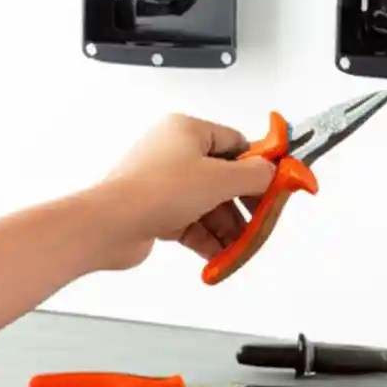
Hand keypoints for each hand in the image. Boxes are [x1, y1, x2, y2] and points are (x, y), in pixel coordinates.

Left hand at [94, 114, 275, 270]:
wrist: (109, 226)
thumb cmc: (152, 192)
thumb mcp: (219, 179)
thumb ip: (254, 175)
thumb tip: (273, 171)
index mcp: (187, 130)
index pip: (236, 143)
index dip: (258, 166)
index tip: (277, 183)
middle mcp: (174, 153)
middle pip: (225, 179)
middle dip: (243, 206)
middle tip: (261, 222)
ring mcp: (164, 183)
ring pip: (209, 205)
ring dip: (227, 228)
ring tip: (240, 247)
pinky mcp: (156, 210)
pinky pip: (192, 223)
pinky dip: (207, 239)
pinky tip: (219, 255)